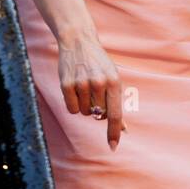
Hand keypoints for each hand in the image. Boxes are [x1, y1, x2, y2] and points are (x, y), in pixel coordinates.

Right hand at [57, 32, 124, 150]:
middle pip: (98, 115)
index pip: (115, 114)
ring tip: (84, 87)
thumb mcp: (113, 79)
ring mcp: (81, 83)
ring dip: (84, 105)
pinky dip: (72, 103)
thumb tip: (123, 129)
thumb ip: (116, 104)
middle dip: (97, 109)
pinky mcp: (66, 84)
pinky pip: (71, 108)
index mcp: (114, 82)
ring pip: (83, 112)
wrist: (78, 42)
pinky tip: (74, 88)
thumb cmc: (99, 64)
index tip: (113, 146)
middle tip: (95, 93)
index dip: (114, 132)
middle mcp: (99, 83)